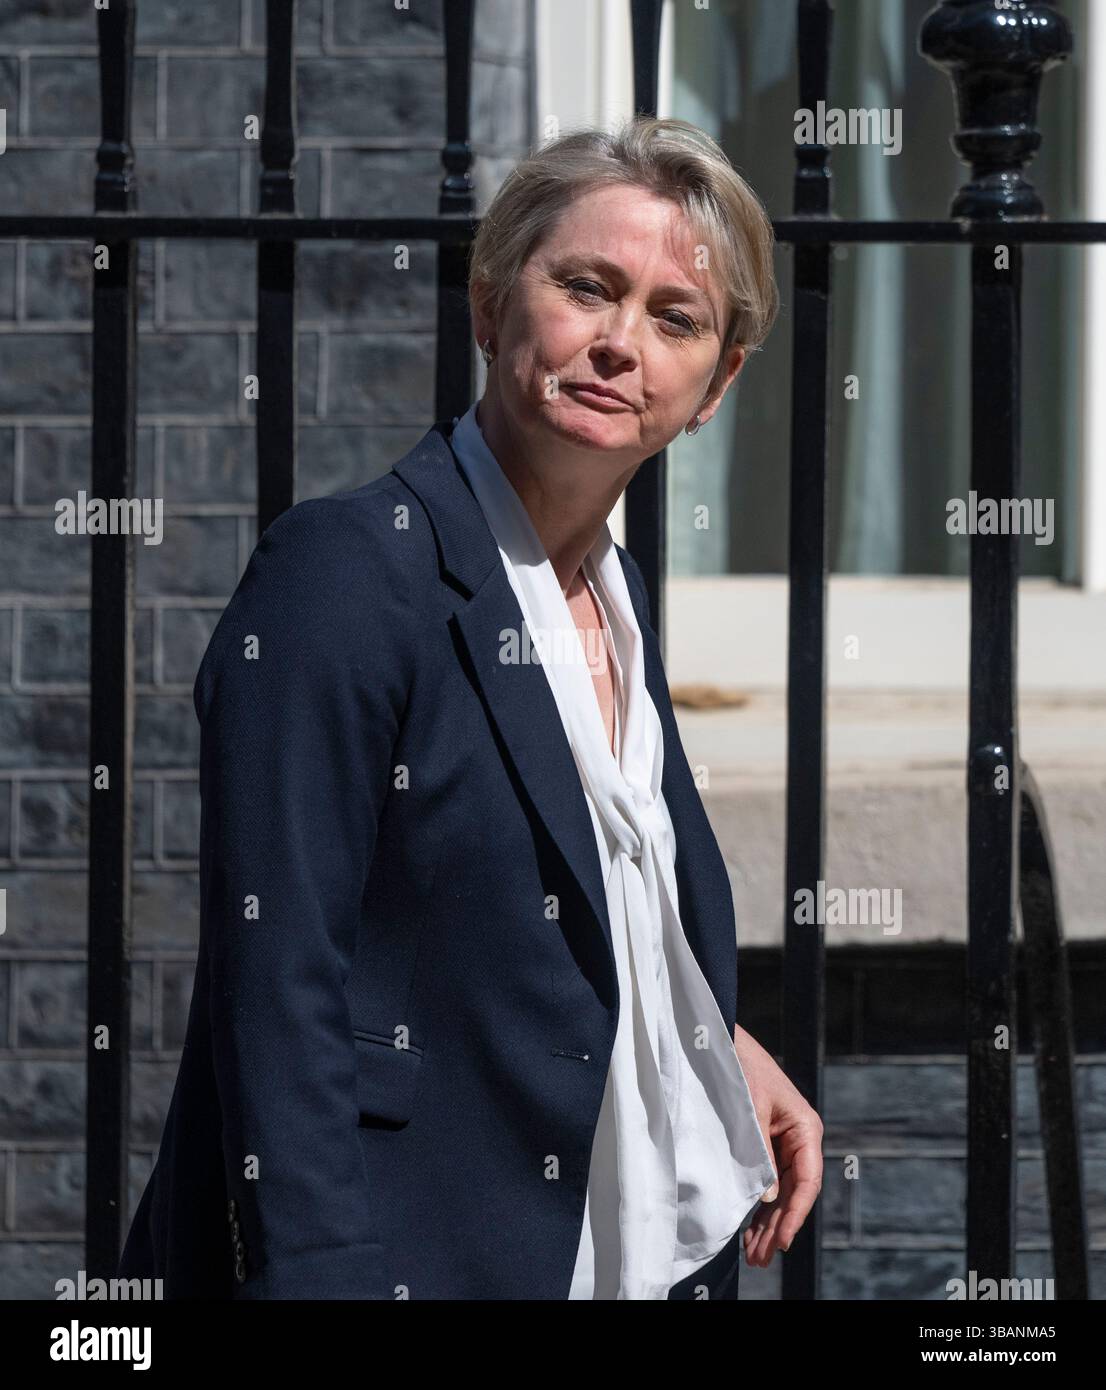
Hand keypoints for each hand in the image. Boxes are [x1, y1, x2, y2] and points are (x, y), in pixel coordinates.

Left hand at [732, 1023, 823, 1266]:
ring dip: (767, 1224)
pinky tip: (749, 1231)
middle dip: (778, 1228)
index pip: (807, 1181)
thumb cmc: (742, 1066)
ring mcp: (782, 1144)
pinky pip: (766, 1182)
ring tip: (754, 1255)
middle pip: (794, 1193)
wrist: (724, 1039)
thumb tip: (767, 1199)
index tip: (782, 1240)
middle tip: (761, 1259)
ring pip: (780, 1193)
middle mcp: (799, 1139)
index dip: (795, 1214)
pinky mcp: (764, 1146)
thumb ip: (760, 1153)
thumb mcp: (751, 1108)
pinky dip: (758, 1207)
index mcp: (805, 1128)